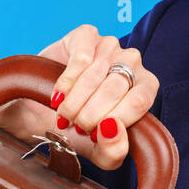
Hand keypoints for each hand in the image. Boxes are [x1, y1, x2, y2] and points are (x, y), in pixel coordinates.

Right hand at [0, 25, 158, 169]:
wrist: (42, 111)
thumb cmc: (79, 130)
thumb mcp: (100, 152)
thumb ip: (114, 150)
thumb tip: (112, 129)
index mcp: (146, 88)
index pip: (140, 101)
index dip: (115, 119)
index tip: (93, 134)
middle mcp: (132, 63)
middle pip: (116, 89)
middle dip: (90, 114)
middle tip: (76, 126)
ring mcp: (111, 46)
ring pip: (96, 74)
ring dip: (75, 101)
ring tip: (65, 114)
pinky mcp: (87, 35)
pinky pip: (81, 57)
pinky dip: (67, 81)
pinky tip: (58, 95)